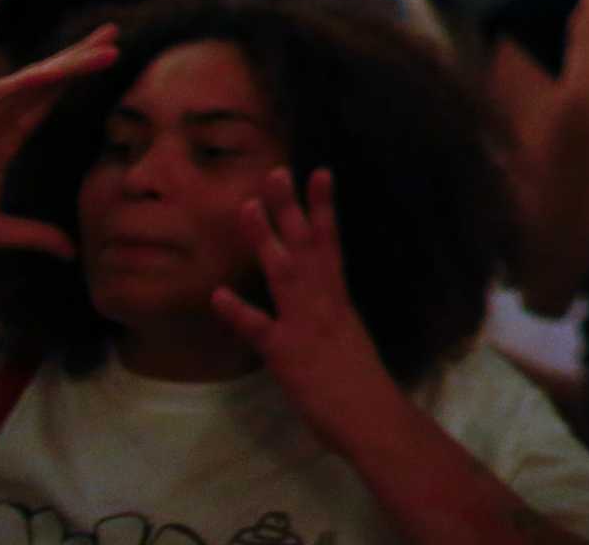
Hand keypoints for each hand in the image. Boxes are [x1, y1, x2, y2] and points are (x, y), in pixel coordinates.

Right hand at [0, 27, 117, 265]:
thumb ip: (33, 236)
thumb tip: (71, 253)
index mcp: (3, 141)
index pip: (49, 101)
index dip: (78, 78)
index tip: (111, 59)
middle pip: (46, 82)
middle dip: (79, 56)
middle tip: (115, 33)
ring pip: (29, 81)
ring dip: (66, 63)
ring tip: (105, 46)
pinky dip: (26, 81)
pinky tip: (55, 70)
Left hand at [211, 167, 404, 453]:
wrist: (370, 415)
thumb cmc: (362, 385)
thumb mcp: (348, 339)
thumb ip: (330, 318)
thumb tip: (319, 305)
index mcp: (338, 299)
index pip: (331, 243)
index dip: (324, 207)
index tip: (319, 172)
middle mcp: (323, 303)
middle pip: (306, 246)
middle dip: (290, 208)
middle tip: (274, 172)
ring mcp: (304, 324)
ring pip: (283, 272)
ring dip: (264, 239)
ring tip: (245, 208)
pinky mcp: (285, 353)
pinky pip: (259, 329)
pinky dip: (238, 311)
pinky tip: (217, 295)